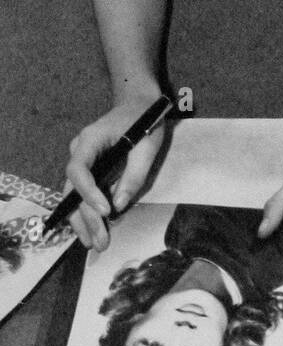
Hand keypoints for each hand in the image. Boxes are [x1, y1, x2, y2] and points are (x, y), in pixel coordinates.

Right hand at [64, 95, 166, 250]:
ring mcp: (82, 161)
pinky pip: (82, 193)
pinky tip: (93, 231)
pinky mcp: (90, 170)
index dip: (89, 192)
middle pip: (72, 189)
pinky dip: (87, 212)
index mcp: (89, 140)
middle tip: (99, 241)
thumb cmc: (145, 119)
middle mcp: (79, 152)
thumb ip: (134, 175)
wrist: (138, 102)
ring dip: (83, 221)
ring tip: (94, 243)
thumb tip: (119, 205)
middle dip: (86, 217)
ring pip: (73, 195)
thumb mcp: (147, 145)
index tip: (106, 210)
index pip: (78, 170)